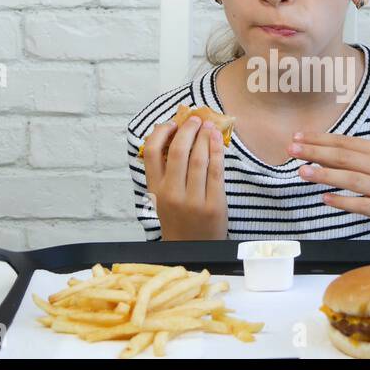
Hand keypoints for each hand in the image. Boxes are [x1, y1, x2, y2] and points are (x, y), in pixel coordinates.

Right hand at [142, 115, 227, 239]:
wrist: (193, 250)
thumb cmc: (179, 220)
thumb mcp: (164, 198)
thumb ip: (167, 172)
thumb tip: (177, 137)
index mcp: (156, 190)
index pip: (151, 152)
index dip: (161, 132)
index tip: (171, 123)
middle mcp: (171, 194)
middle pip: (178, 151)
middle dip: (188, 129)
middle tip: (195, 119)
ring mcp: (193, 200)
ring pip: (198, 158)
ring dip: (204, 136)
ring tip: (208, 125)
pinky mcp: (213, 204)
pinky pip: (216, 171)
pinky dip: (217, 151)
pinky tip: (217, 140)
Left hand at [287, 131, 369, 240]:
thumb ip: (357, 158)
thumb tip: (322, 153)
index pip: (345, 142)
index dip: (319, 139)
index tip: (297, 137)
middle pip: (344, 157)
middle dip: (315, 152)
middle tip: (292, 150)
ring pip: (350, 179)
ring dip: (324, 175)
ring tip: (302, 172)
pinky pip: (361, 204)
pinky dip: (343, 201)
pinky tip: (325, 198)